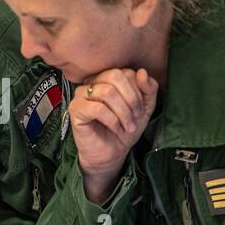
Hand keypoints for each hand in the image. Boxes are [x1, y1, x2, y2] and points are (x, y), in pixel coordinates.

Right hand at [71, 67, 158, 202]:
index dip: (138, 91)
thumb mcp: (145, 108)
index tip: (141, 110)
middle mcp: (92, 82)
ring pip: (107, 92)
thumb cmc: (124, 128)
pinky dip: (112, 120)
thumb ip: (148, 88)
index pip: (126, 72)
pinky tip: (116, 129)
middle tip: (136, 116)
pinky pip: (97, 108)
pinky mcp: (75, 109)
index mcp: (108, 78)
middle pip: (115, 76)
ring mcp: (81, 95)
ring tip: (128, 126)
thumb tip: (142, 72)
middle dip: (131, 99)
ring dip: (123, 112)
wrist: (111, 152)